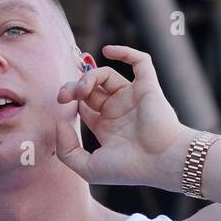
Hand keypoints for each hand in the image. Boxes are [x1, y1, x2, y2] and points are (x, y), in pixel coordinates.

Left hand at [53, 44, 193, 188]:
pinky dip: (124, 52)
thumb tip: (60, 123)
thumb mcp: (88, 168)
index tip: (62, 104)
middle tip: (63, 95)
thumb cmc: (129, 169)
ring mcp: (133, 98)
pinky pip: (140, 61)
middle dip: (74, 87)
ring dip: (89, 76)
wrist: (161, 161)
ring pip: (107, 75)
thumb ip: (67, 150)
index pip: (84, 106)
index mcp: (107, 129)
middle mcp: (119, 111)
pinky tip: (107, 51)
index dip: (71, 101)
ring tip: (82, 88)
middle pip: (92, 89)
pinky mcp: (148, 86)